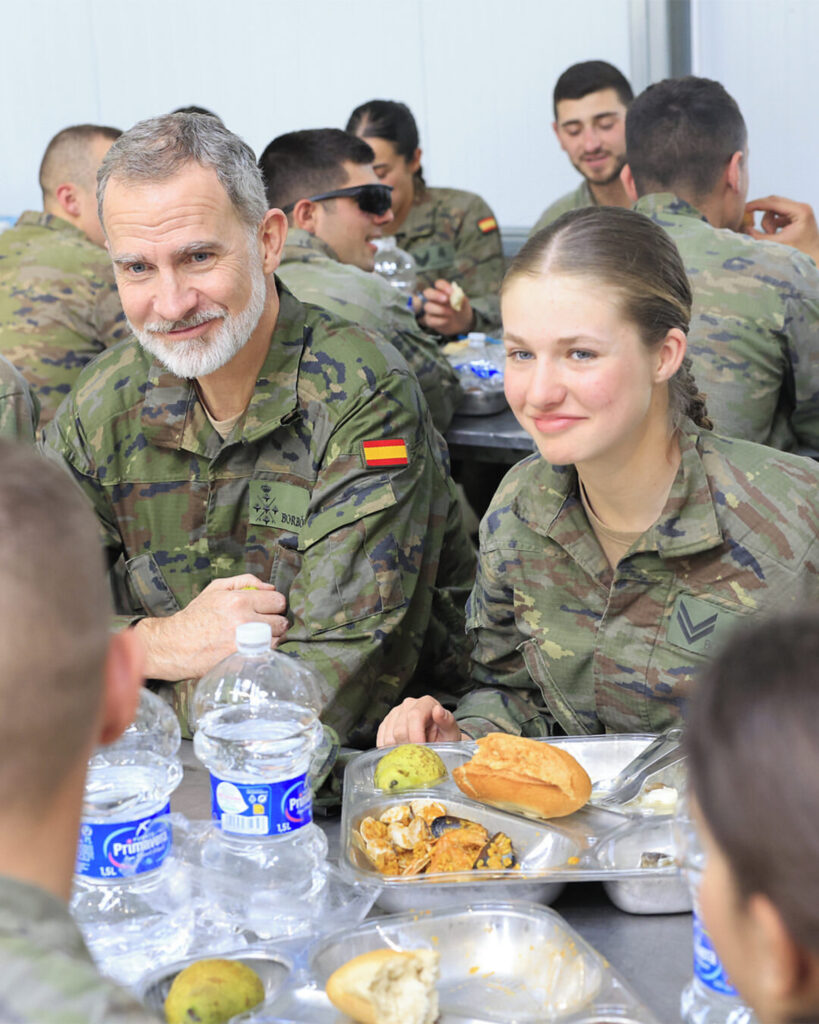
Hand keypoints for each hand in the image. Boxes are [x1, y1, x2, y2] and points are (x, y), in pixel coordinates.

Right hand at [134, 574, 287, 679]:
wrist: (175, 644)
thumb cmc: (196, 615)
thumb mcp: (216, 588)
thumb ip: (245, 581)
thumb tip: (270, 587)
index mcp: (239, 600)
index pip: (278, 601)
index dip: (274, 604)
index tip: (267, 608)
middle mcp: (244, 621)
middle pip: (281, 621)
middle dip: (275, 621)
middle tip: (262, 623)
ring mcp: (244, 642)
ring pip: (277, 639)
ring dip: (271, 637)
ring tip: (255, 635)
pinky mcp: (242, 659)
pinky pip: (267, 653)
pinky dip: (264, 650)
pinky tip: (252, 646)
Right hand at [377, 695, 464, 745]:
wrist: (438, 740)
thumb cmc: (445, 736)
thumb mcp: (451, 731)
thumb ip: (447, 721)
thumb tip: (438, 711)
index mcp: (426, 703)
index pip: (414, 716)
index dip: (415, 735)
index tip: (421, 749)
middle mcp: (409, 704)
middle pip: (399, 729)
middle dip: (408, 746)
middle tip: (418, 755)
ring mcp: (396, 713)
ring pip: (389, 736)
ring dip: (399, 749)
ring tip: (412, 752)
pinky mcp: (387, 723)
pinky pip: (381, 739)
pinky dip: (389, 749)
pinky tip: (400, 752)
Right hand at [419, 279, 474, 335]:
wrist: (462, 322)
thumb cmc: (461, 308)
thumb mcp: (463, 302)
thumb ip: (460, 297)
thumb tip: (456, 293)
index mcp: (442, 290)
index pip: (439, 284)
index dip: (444, 287)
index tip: (452, 292)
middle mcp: (434, 298)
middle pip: (428, 292)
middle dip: (436, 295)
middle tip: (446, 299)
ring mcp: (431, 309)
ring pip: (428, 307)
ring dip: (440, 309)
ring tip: (451, 313)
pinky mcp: (430, 320)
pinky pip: (430, 319)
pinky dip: (439, 320)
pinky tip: (447, 320)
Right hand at [744, 195, 818, 263]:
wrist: (814, 258)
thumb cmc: (799, 253)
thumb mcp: (777, 244)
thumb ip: (760, 237)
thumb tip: (745, 228)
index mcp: (800, 211)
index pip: (774, 202)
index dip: (758, 204)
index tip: (744, 208)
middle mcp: (801, 207)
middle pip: (774, 202)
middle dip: (761, 212)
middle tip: (748, 217)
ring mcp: (799, 211)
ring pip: (774, 209)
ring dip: (768, 221)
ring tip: (771, 234)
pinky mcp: (795, 216)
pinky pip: (778, 215)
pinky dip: (772, 223)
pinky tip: (775, 233)